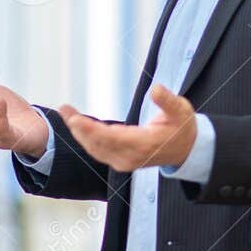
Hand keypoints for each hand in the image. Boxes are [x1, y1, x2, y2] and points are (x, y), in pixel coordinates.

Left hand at [60, 84, 196, 171]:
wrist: (185, 150)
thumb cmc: (182, 127)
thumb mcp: (181, 110)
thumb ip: (167, 101)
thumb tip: (156, 89)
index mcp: (145, 144)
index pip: (113, 138)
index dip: (92, 130)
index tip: (75, 120)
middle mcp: (131, 157)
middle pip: (98, 144)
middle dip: (79, 128)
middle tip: (65, 110)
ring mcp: (124, 161)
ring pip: (95, 148)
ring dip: (78, 131)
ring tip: (66, 112)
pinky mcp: (119, 160)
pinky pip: (97, 150)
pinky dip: (85, 137)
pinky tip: (76, 123)